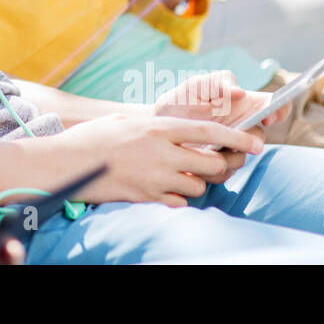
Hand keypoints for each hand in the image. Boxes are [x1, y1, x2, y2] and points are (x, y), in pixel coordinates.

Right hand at [48, 111, 263, 207]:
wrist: (66, 164)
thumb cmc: (93, 137)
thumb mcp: (127, 121)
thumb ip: (156, 127)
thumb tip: (176, 132)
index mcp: (158, 128)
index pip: (210, 131)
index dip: (237, 138)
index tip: (257, 142)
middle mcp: (162, 153)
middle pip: (211, 163)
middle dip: (221, 165)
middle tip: (221, 163)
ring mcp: (156, 178)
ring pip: (198, 186)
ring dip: (198, 183)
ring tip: (183, 175)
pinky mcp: (147, 197)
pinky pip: (179, 202)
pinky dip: (179, 197)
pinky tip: (167, 189)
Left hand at [152, 71, 285, 181]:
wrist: (156, 126)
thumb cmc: (180, 101)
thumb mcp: (195, 86)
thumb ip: (218, 83)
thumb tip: (240, 93)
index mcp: (245, 106)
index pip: (276, 107)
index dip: (280, 111)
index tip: (268, 117)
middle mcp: (243, 129)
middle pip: (259, 139)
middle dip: (247, 141)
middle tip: (228, 138)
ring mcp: (231, 150)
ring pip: (240, 159)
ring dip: (223, 156)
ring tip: (200, 148)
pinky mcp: (217, 167)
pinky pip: (223, 173)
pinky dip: (210, 169)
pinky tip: (191, 161)